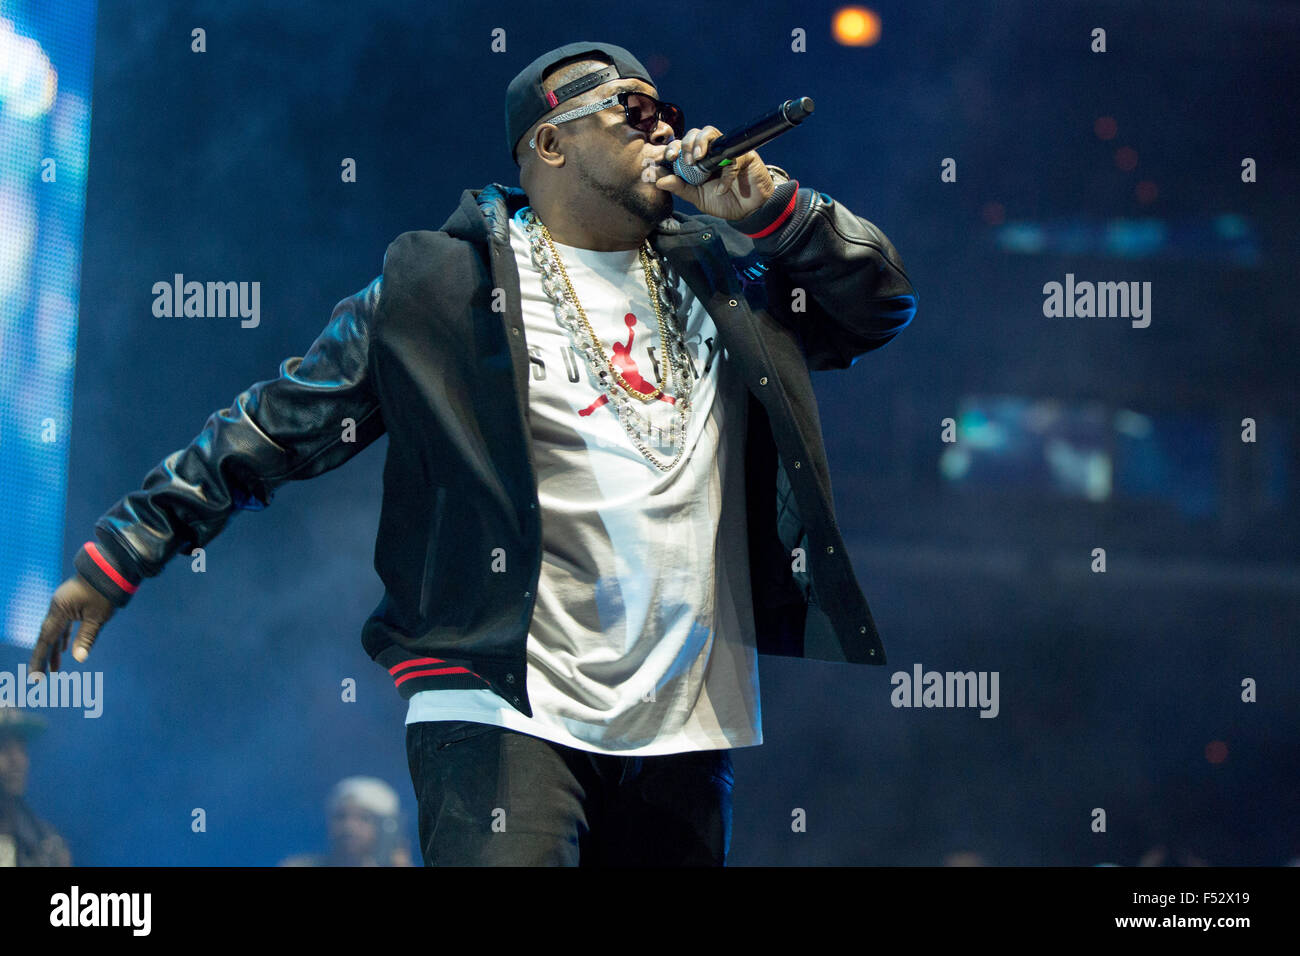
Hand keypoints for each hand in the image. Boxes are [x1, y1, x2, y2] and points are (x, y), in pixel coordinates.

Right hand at [29, 573, 115, 676]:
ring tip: (55, 668)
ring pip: (55, 630)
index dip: (39, 659)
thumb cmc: (106, 592)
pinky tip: (64, 649)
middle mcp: (57, 606)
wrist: (113, 568)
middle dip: (44, 656)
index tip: (34, 676)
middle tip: (40, 676)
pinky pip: (63, 624)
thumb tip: (79, 659)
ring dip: (55, 649)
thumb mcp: (98, 617)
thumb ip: (87, 638)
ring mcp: (63, 603)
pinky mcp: (71, 602)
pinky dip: (64, 637)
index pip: (46, 639)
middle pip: (47, 636)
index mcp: (60, 609)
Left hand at [643, 126, 776, 220]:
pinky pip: (732, 159)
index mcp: (697, 160)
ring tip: (697, 160)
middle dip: (687, 143)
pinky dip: (726, 175)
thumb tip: (659, 181)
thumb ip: (680, 188)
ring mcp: (727, 151)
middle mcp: (711, 151)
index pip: (682, 145)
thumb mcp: (697, 197)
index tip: (668, 158)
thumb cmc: (723, 201)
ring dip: (701, 143)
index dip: (673, 147)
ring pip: (711, 133)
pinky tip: (722, 189)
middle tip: (687, 161)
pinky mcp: (745, 155)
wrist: (747, 211)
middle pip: (695, 133)